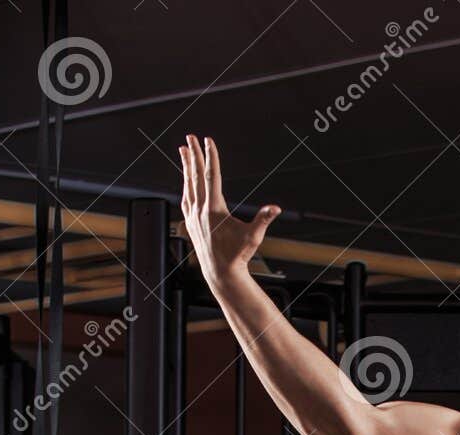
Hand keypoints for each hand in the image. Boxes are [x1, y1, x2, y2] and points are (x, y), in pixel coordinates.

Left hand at [179, 135, 280, 291]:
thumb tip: (275, 208)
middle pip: (196, 175)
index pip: (212, 176)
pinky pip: (185, 197)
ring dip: (186, 165)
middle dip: (194, 154)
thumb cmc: (237, 255)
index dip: (211, 156)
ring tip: (184, 150)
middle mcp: (200, 210)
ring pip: (188, 184)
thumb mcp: (253, 237)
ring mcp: (193, 216)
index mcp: (214, 209)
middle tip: (190, 136)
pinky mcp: (190, 222)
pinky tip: (185, 178)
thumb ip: (263, 220)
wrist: (221, 272)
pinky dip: (185, 184)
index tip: (208, 140)